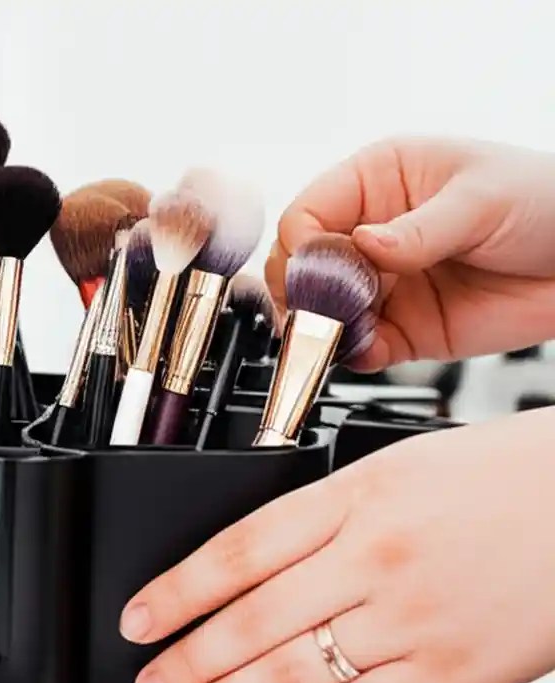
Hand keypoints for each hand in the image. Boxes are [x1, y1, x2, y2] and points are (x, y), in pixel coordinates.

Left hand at [119, 408, 554, 682]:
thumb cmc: (500, 478)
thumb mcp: (395, 466)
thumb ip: (324, 513)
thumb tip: (251, 563)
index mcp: (353, 498)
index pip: (237, 552)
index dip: (176, 593)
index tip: (138, 619)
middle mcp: (374, 560)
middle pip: (253, 623)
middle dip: (189, 663)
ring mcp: (411, 621)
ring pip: (295, 676)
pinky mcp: (450, 673)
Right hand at [267, 136, 554, 371]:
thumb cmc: (546, 201)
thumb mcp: (481, 200)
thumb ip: (419, 229)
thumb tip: (363, 246)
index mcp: (377, 180)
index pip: (307, 213)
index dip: (303, 244)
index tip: (321, 270)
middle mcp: (370, 231)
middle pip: (300, 265)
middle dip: (303, 290)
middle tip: (322, 309)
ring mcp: (384, 283)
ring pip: (321, 311)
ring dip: (322, 327)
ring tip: (342, 332)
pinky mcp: (402, 329)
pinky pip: (359, 347)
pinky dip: (352, 354)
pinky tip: (366, 348)